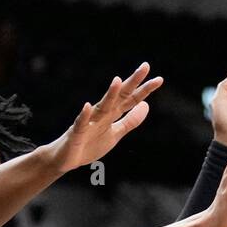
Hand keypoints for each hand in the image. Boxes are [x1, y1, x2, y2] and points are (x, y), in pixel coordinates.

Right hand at [44, 63, 162, 173]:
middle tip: (145, 66)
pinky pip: (80, 123)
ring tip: (118, 80)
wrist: (66, 160)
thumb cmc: (90, 145)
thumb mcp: (116, 134)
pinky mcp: (76, 133)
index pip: (131, 100)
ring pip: (102, 107)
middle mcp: (102, 114)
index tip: (159, 79)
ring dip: (110, 94)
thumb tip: (146, 105)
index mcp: (112, 115)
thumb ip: (130, 121)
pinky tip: (87, 106)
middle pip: (120, 96)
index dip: (144, 90)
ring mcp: (89, 122)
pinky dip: (84, 115)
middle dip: (132, 82)